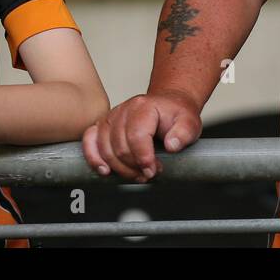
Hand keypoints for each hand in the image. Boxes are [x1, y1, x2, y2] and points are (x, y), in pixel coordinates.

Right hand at [81, 89, 201, 181]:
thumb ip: (183, 133)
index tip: (153, 171)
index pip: (137, 136)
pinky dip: (93, 157)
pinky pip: (89, 140)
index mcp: (144, 107)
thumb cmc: (176, 115)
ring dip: (119, 168)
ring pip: (105, 147)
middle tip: (149, 174)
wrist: (168, 105)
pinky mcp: (103, 125)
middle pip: (120, 146)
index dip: (143, 158)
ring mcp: (111, 117)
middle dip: (133, 167)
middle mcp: (124, 110)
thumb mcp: (189, 122)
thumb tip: (172, 145)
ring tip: (136, 175)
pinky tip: (104, 170)